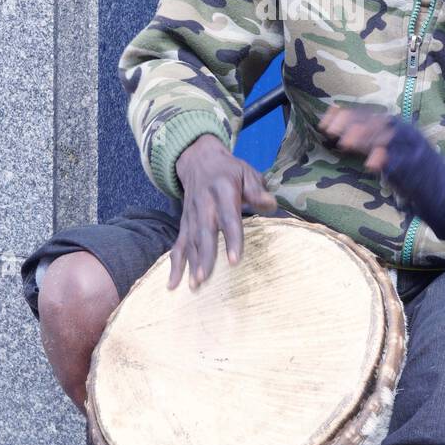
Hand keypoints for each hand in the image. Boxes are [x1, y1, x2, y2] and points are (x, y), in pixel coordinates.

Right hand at [169, 134, 277, 289]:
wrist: (199, 159)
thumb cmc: (229, 170)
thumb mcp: (246, 172)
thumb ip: (257, 190)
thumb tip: (271, 205)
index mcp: (222, 191)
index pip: (228, 218)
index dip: (231, 239)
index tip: (233, 260)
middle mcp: (203, 204)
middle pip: (204, 233)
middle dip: (205, 256)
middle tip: (206, 278)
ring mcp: (191, 214)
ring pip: (190, 241)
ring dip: (191, 263)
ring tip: (196, 284)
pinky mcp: (184, 222)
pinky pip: (178, 244)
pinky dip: (175, 265)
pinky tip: (173, 284)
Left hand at [319, 107, 444, 240]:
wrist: (444, 188)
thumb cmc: (410, 168)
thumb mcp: (390, 149)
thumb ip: (368, 139)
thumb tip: (336, 127)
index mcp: (399, 127)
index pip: (371, 116)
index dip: (348, 116)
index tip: (326, 120)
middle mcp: (407, 135)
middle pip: (378, 124)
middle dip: (354, 125)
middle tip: (332, 130)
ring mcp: (414, 151)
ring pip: (389, 139)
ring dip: (366, 139)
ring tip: (345, 142)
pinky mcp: (419, 170)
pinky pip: (402, 164)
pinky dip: (386, 161)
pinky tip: (371, 163)